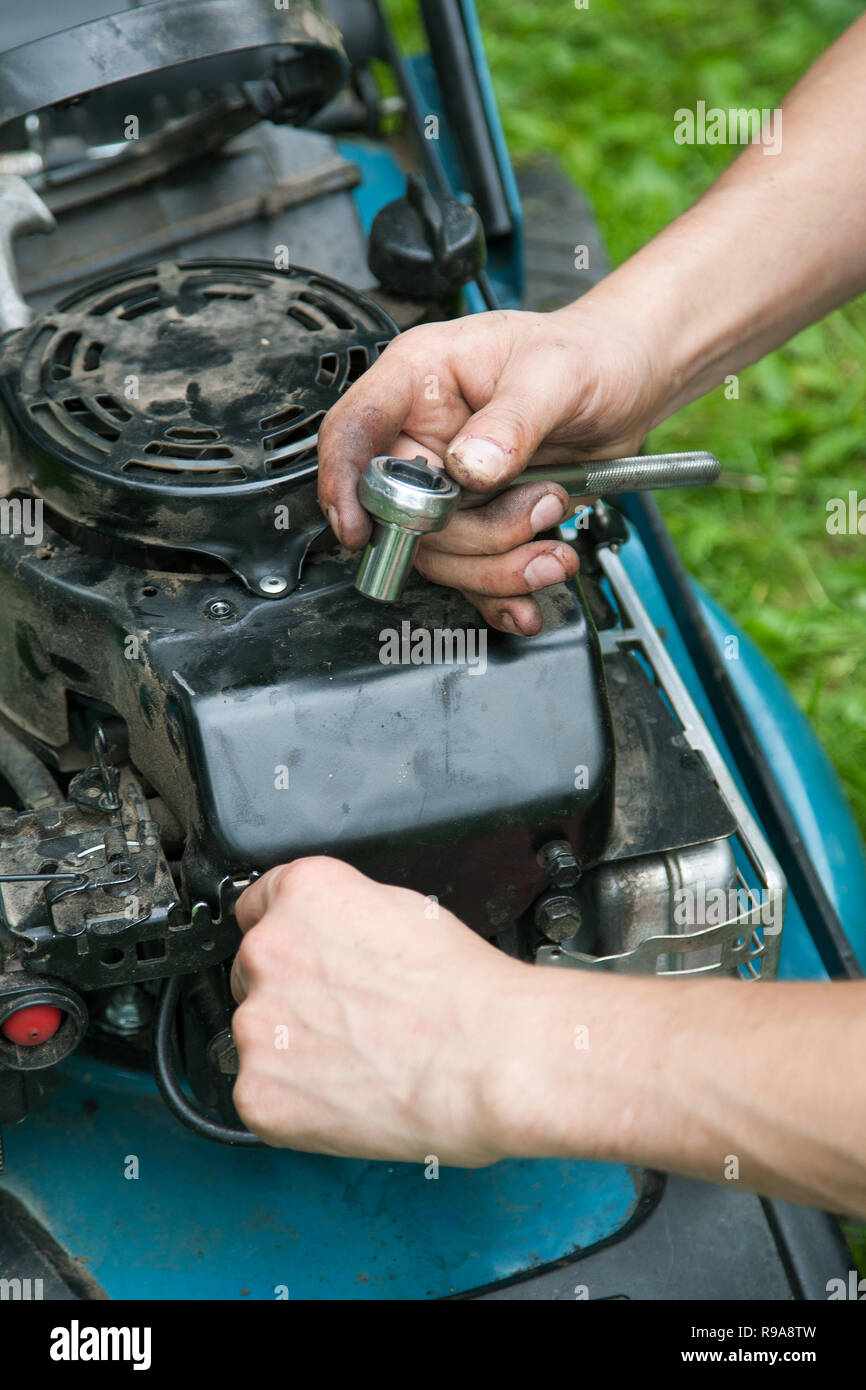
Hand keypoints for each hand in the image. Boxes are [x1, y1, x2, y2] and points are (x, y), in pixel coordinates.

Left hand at [228, 856, 527, 1163]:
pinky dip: (295, 1101)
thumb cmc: (466, 991)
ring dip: (292, 1049)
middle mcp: (267, 949)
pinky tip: (346, 1093)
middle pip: (255, 971)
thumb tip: (333, 939)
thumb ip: (344, 916)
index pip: (257, 904)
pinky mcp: (258, 1089)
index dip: (289, 937)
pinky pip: (262, 1093)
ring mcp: (257, 1023)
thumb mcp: (405, 911)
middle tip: (346, 1018)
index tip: (302, 959)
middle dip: (291, 993)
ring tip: (357, 1060)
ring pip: (257, 1035)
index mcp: (302, 894)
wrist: (490, 1058)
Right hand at [317, 303, 668, 632]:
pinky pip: (472, 573)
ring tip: (554, 529)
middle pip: (400, 514)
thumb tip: (468, 466)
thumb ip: (511, 422)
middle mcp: (426, 434)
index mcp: (421, 378)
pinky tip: (534, 588)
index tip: (359, 528)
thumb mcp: (554, 375)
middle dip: (468, 535)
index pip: (353, 430)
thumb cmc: (589, 352)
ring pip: (439, 554)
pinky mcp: (480, 519)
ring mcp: (451, 484)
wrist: (629, 382)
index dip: (344, 482)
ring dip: (500, 563)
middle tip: (533, 512)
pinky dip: (505, 592)